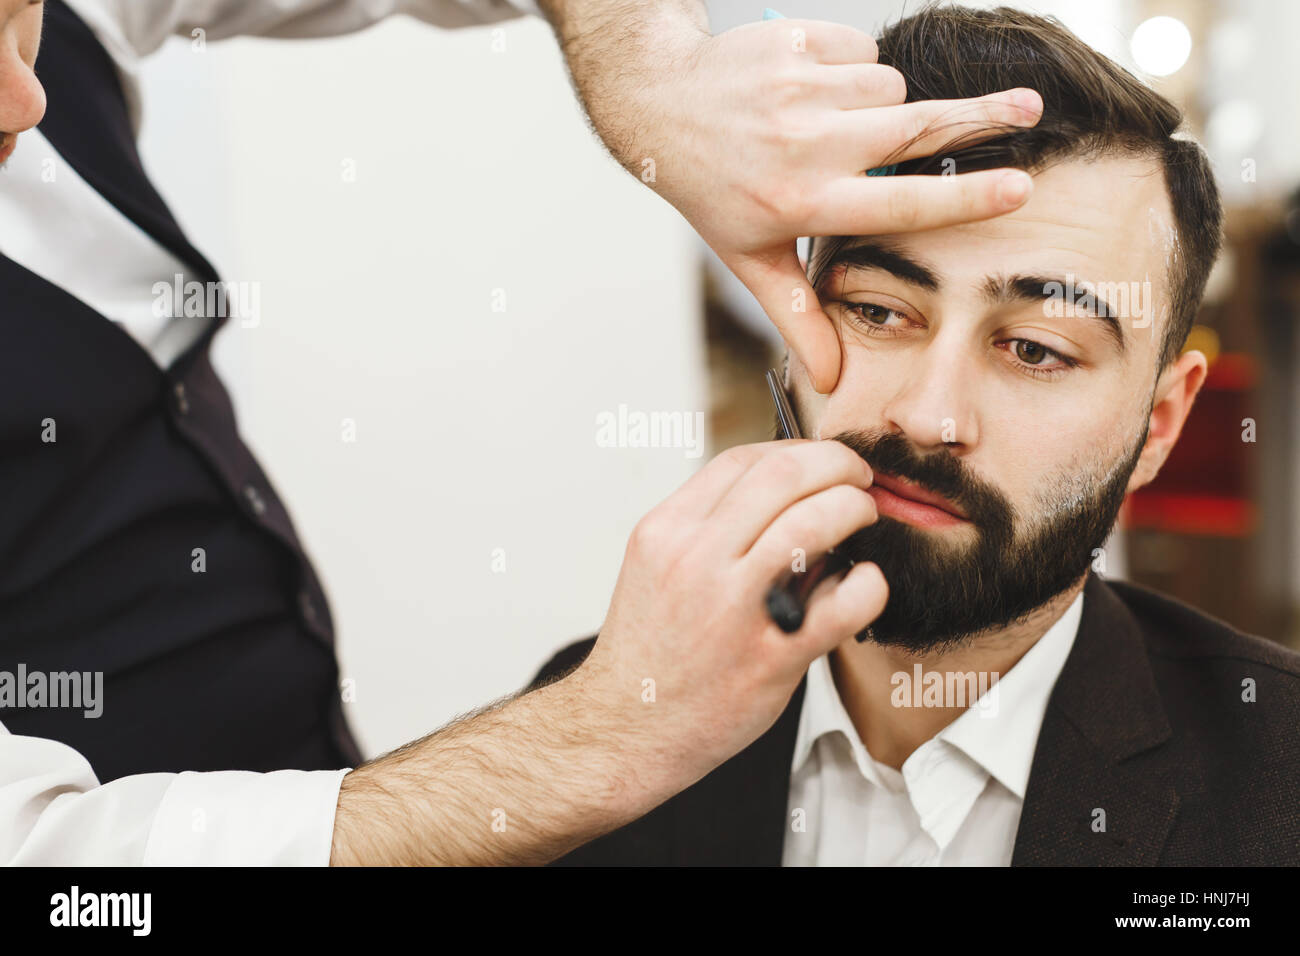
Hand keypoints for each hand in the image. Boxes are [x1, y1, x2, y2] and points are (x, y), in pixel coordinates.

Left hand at [549, 4, 1041, 392]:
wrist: (662, 104)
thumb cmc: (715, 191)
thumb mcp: (750, 258)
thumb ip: (798, 315)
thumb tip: (829, 381)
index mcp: (803, 203)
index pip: (900, 204)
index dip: (966, 198)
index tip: (1021, 189)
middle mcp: (804, 145)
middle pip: (917, 129)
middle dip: (983, 116)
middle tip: (1033, 107)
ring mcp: (799, 88)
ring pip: (890, 88)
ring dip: (882, 106)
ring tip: (836, 126)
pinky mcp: (795, 43)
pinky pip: (861, 53)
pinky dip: (851, 71)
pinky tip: (812, 91)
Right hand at [568, 439, 887, 787]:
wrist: (625, 726)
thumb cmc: (650, 649)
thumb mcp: (658, 566)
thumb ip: (713, 528)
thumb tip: (787, 495)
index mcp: (667, 530)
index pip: (744, 459)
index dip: (797, 451)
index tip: (821, 464)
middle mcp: (695, 558)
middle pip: (783, 474)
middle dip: (837, 465)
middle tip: (859, 480)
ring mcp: (731, 607)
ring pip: (812, 522)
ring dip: (854, 509)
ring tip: (865, 520)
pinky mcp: (768, 657)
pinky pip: (839, 605)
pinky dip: (867, 585)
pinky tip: (866, 584)